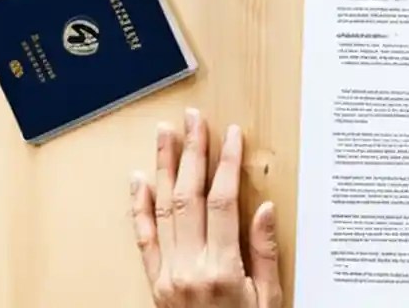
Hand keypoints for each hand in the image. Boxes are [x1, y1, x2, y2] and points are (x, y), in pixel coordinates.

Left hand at [130, 108, 283, 307]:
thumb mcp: (269, 300)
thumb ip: (264, 253)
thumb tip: (262, 208)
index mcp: (222, 269)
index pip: (222, 201)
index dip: (226, 163)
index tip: (231, 134)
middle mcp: (189, 268)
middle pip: (188, 197)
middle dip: (191, 153)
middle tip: (194, 119)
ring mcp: (167, 275)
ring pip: (162, 209)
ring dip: (164, 168)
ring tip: (165, 134)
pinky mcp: (154, 283)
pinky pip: (143, 238)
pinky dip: (139, 206)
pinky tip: (139, 179)